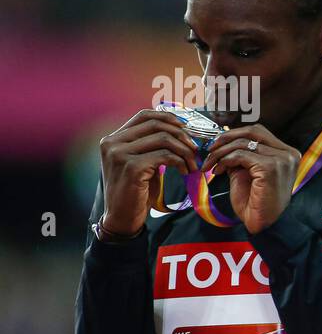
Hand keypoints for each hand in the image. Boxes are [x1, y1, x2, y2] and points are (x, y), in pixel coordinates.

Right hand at [98, 109, 200, 236]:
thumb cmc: (135, 191)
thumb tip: (180, 130)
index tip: (187, 126)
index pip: (144, 115)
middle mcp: (113, 142)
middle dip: (182, 135)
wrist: (122, 218)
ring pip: (163, 139)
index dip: (168, 117)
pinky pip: (165, 156)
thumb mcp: (141, 163)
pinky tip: (185, 171)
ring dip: (185, 151)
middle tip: (196, 149)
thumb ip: (151, 146)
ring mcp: (119, 154)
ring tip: (192, 164)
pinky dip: (180, 162)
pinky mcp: (131, 167)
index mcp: (113, 138)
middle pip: (156, 125)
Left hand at [200, 125, 300, 234]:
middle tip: (211, 148)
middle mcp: (288, 154)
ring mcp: (282, 160)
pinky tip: (218, 171)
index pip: (259, 133)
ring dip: (222, 152)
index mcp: (287, 154)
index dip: (235, 134)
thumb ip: (242, 155)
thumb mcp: (247, 172)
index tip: (218, 144)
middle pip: (253, 132)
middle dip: (227, 137)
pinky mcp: (271, 167)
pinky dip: (225, 161)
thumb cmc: (255, 203)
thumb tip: (224, 141)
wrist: (260, 224)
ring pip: (243, 143)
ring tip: (211, 164)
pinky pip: (240, 155)